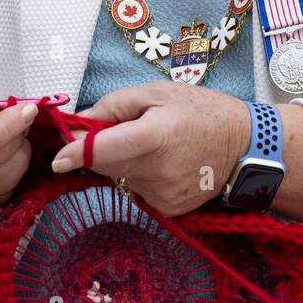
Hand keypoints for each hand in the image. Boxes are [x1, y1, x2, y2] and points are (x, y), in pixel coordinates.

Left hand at [50, 80, 250, 217]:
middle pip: (105, 165)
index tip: (58, 158)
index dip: (76, 153)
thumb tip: (80, 122)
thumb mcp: (157, 92)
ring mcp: (164, 194)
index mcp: (155, 136)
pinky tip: (162, 163)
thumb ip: (114, 105)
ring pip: (119, 178)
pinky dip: (139, 176)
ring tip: (150, 145)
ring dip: (121, 163)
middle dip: (98, 150)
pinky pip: (136, 190)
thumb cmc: (200, 111)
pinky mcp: (169, 209)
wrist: (245, 146)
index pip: (102, 151)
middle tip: (118, 130)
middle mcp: (158, 170)